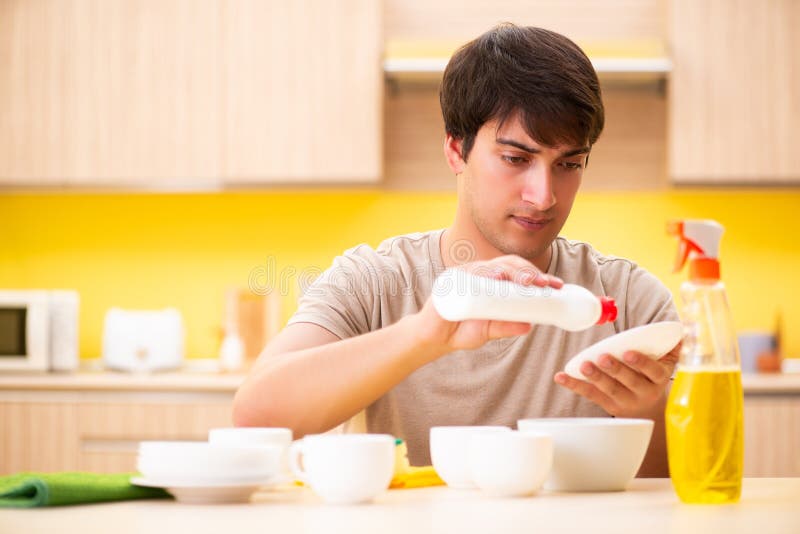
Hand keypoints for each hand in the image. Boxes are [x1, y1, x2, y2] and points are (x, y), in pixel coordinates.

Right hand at [418, 255, 562, 352]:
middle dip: (527, 272)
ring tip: (525, 282)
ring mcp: (465, 274)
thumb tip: (529, 326)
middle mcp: (481, 274)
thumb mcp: (488, 331)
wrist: (433, 338)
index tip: (555, 285)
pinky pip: (468, 272)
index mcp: (493, 282)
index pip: (518, 273)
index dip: (537, 276)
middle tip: (542, 283)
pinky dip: (483, 273)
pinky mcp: (450, 280)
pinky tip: (495, 277)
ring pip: (491, 265)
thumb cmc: (461, 330)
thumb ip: (505, 326)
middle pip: (508, 264)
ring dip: (510, 272)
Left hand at [553, 341, 680, 417]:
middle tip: (602, 357)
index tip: (628, 353)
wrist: (648, 408)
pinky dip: (574, 385)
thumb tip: (683, 331)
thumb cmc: (652, 376)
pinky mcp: (608, 406)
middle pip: (629, 382)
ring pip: (610, 390)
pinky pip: (591, 395)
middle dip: (615, 370)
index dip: (641, 363)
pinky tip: (561, 377)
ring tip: (583, 366)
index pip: (653, 371)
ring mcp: (625, 401)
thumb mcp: (666, 363)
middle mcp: (644, 393)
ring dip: (595, 378)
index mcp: (659, 379)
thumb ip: (672, 348)